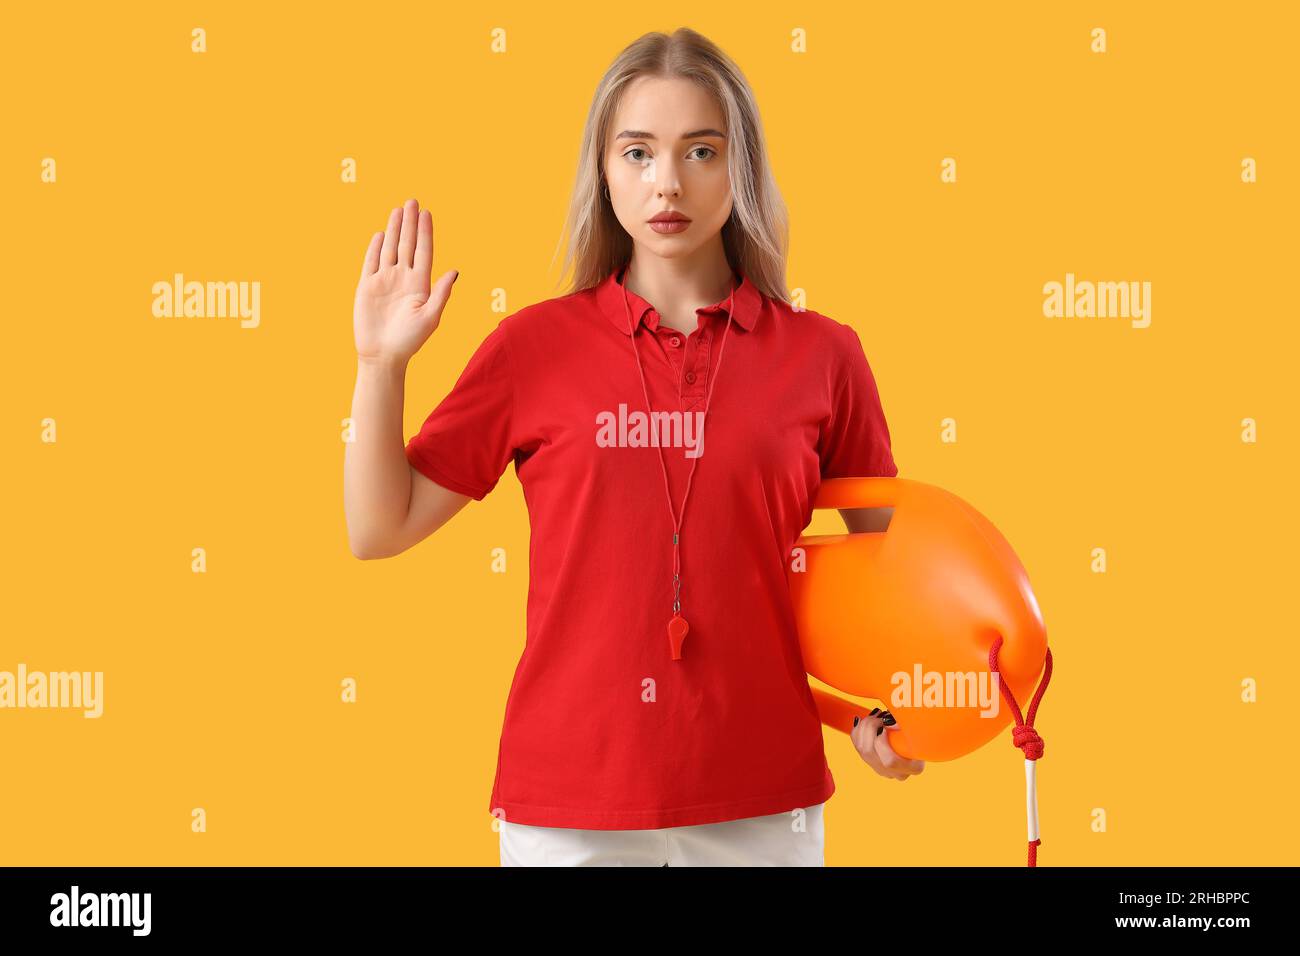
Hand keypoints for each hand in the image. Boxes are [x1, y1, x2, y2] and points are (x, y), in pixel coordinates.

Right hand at [354, 198, 457, 365]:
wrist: (383, 355)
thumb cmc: (410, 340)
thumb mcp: (430, 317)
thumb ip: (442, 293)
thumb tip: (455, 271)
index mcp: (420, 284)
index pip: (423, 251)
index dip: (425, 232)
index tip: (427, 213)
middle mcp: (403, 279)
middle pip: (407, 244)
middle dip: (410, 223)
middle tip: (413, 201)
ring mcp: (384, 281)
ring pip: (390, 249)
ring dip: (393, 229)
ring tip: (398, 210)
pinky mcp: (367, 286)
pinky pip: (371, 262)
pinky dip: (375, 248)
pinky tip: (379, 234)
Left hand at [850, 709, 924, 780]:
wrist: (916, 738)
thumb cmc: (920, 731)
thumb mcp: (919, 728)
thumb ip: (907, 725)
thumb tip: (889, 721)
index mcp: (914, 767)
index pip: (889, 761)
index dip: (882, 742)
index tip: (885, 725)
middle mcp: (896, 772)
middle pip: (870, 753)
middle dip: (870, 728)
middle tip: (879, 714)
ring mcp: (882, 769)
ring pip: (862, 749)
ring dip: (864, 727)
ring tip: (874, 714)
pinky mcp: (872, 762)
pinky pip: (858, 746)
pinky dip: (858, 731)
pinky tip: (863, 720)